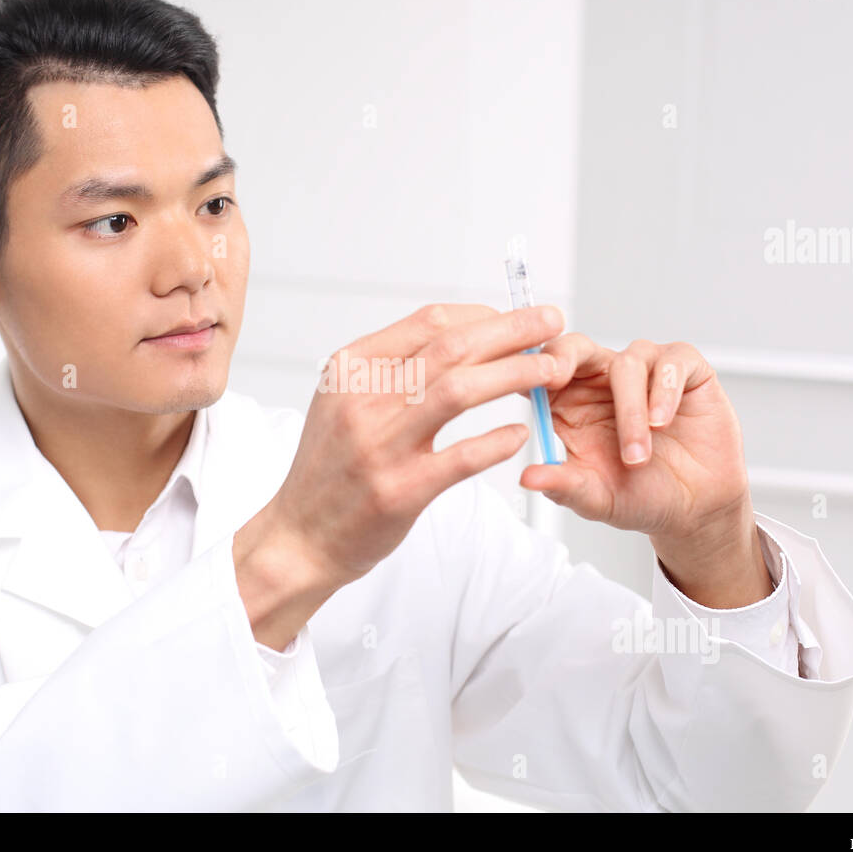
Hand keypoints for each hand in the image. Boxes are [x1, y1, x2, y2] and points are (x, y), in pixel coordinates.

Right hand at [244, 302, 564, 595]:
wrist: (299, 537)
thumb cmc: (330, 469)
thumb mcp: (345, 401)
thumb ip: (392, 369)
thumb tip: (462, 337)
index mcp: (351, 369)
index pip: (429, 322)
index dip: (484, 315)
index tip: (517, 318)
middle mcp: (363, 400)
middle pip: (453, 347)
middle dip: (513, 330)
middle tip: (553, 323)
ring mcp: (380, 445)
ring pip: (461, 390)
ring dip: (515, 374)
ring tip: (551, 370)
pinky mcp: (399, 490)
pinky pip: (461, 458)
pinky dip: (497, 442)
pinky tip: (520, 434)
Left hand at [521, 334, 770, 607]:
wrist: (696, 508)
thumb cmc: (641, 496)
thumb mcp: (595, 498)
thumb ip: (563, 486)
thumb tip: (526, 478)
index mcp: (570, 404)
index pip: (542, 372)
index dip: (530, 370)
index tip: (525, 385)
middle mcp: (602, 380)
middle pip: (575, 346)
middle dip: (564, 357)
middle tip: (557, 379)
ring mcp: (644, 370)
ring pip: (627, 363)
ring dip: (630, 411)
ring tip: (636, 456)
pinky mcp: (685, 369)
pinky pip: (671, 361)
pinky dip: (665, 392)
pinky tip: (662, 423)